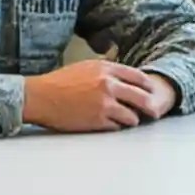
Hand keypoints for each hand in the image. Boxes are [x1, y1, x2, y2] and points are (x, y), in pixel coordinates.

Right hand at [23, 60, 176, 131]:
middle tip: (155, 112)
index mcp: (106, 69)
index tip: (152, 93)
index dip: (148, 87)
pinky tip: (111, 124)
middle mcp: (108, 84)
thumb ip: (108, 70)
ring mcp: (104, 103)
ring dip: (131, 119)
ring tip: (128, 121)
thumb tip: (126, 77)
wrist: (40, 96)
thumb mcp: (86, 67)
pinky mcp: (97, 120)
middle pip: (142, 97)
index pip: (138, 77)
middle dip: (151, 107)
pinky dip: (116, 127)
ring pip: (132, 116)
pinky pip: (117, 127)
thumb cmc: (59, 82)